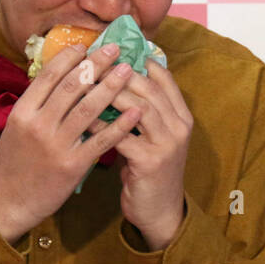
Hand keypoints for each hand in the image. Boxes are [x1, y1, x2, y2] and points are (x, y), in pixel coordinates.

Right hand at [0, 43, 141, 244]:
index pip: (48, 76)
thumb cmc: (15, 161)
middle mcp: (38, 124)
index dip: (70, 58)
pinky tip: (135, 111)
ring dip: (111, 87)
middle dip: (96, 64)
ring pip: (88, 109)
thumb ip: (36, 103)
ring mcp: (56, 145)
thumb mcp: (17, 127)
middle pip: (72, 87)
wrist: (8, 201)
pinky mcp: (73, 165)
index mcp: (22, 111)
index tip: (87, 45)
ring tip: (128, 71)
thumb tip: (58, 74)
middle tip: (115, 49)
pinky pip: (101, 140)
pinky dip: (120, 124)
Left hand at [97, 61, 193, 250]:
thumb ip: (142, 113)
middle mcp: (179, 127)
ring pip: (138, 106)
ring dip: (109, 93)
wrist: (159, 211)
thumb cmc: (149, 171)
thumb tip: (114, 80)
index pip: (164, 78)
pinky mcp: (151, 162)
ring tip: (85, 85)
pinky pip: (121, 136)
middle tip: (91, 63)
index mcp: (182, 117)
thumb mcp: (152, 138)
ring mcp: (167, 144)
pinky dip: (100, 125)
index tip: (113, 51)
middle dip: (118, 72)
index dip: (139, 61)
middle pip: (149, 88)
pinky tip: (82, 118)